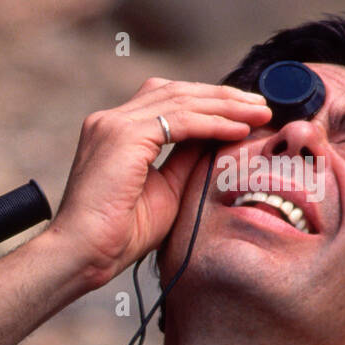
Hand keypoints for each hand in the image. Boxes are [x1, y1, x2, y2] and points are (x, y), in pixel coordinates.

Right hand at [46, 78, 270, 288]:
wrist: (84, 253)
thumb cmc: (119, 234)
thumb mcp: (165, 189)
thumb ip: (186, 159)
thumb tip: (219, 136)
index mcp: (114, 131)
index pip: (166, 100)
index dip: (208, 102)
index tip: (244, 113)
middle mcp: (109, 120)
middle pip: (176, 91)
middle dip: (222, 96)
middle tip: (260, 106)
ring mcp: (113, 124)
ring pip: (181, 99)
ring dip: (225, 104)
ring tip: (259, 113)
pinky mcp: (123, 135)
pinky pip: (180, 119)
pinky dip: (214, 121)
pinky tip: (240, 128)